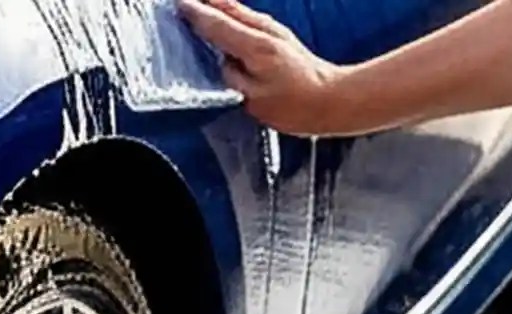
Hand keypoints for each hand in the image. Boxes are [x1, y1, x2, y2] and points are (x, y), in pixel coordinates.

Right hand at [178, 0, 353, 135]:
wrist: (334, 99)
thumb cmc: (298, 105)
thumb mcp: (256, 99)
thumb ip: (232, 78)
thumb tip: (220, 64)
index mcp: (254, 46)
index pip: (216, 24)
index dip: (195, 14)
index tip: (177, 5)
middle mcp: (264, 31)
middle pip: (227, 6)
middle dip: (204, 0)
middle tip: (183, 0)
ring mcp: (274, 31)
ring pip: (238, 9)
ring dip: (216, 4)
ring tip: (198, 3)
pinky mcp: (279, 37)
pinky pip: (247, 18)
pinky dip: (230, 15)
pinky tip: (223, 19)